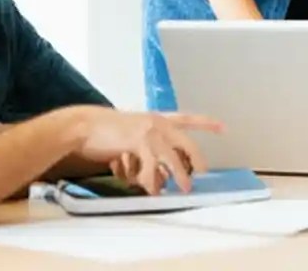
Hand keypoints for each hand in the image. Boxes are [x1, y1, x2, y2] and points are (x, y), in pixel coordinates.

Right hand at [76, 109, 222, 193]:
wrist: (84, 127)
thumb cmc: (105, 133)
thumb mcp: (131, 136)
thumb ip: (147, 150)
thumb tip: (160, 174)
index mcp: (157, 119)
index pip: (187, 119)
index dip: (206, 123)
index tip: (223, 127)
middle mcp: (157, 123)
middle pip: (186, 143)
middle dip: (197, 161)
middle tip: (202, 175)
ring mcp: (149, 132)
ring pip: (172, 159)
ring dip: (179, 177)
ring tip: (184, 189)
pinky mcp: (138, 142)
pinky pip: (151, 168)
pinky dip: (152, 182)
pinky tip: (149, 189)